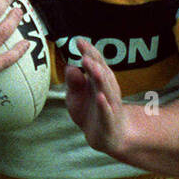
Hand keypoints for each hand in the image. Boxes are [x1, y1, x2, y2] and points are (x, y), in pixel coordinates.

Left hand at [64, 40, 131, 156]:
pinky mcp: (108, 122)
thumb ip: (73, 82)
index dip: (88, 52)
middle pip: (102, 74)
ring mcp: (109, 106)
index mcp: (99, 81)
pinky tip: (100, 97)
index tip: (78, 41)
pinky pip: (107, 112)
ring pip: (106, 90)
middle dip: (95, 63)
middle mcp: (106, 90)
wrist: (107, 136)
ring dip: (100, 79)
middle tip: (85, 53)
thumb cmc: (90, 111)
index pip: (95, 63)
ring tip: (92, 68)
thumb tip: (70, 66)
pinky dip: (104, 105)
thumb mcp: (76, 96)